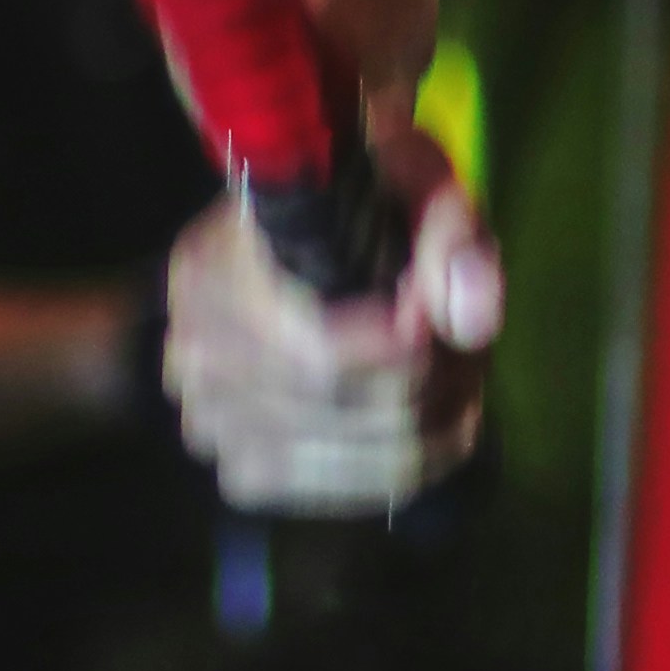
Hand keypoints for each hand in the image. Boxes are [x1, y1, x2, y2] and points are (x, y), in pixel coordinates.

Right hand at [158, 129, 503, 515]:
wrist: (299, 250)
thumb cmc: (360, 200)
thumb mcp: (412, 179)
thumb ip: (449, 232)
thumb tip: (475, 319)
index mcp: (215, 269)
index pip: (314, 350)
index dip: (402, 348)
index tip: (439, 314)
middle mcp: (194, 352)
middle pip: (341, 406)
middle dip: (433, 383)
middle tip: (467, 348)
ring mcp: (209, 421)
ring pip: (355, 457)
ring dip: (432, 424)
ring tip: (456, 376)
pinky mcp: (242, 469)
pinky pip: (345, 491)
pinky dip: (405, 461)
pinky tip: (425, 417)